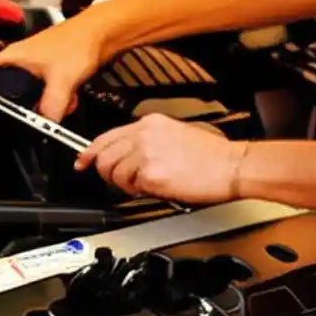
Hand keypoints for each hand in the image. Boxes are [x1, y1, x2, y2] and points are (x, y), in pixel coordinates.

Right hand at [0, 16, 110, 120]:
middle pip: (12, 86)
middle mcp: (23, 57)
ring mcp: (39, 61)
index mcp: (15, 55)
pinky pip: (49, 86)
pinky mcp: (55, 65)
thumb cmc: (77, 45)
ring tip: (61, 104)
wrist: (103, 31)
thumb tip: (48, 122)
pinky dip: (58, 94)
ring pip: (34, 89)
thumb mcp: (62, 80)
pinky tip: (71, 97)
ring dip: (46, 100)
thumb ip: (52, 105)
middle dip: (25, 102)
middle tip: (35, 111)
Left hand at [75, 114, 248, 203]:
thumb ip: (145, 141)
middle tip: (121, 181)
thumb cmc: (212, 156)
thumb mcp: (174, 134)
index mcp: (149, 123)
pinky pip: (131, 187)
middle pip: (103, 157)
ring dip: (125, 184)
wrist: (233, 166)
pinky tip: (157, 187)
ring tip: (147, 183)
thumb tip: (123, 155)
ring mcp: (146, 154)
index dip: (89, 153)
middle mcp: (144, 135)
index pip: (105, 137)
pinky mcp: (151, 174)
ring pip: (114, 174)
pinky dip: (140, 192)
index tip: (82, 161)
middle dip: (107, 173)